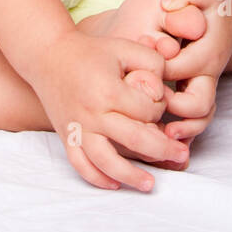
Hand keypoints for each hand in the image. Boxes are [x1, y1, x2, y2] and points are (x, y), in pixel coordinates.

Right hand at [26, 30, 190, 190]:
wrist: (49, 55)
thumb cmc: (91, 51)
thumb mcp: (124, 47)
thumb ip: (151, 62)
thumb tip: (164, 89)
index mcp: (108, 91)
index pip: (145, 111)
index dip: (160, 109)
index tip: (160, 102)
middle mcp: (92, 114)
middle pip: (133, 140)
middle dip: (162, 149)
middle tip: (182, 154)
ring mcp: (77, 128)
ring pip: (105, 161)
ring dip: (130, 176)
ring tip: (150, 184)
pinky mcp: (66, 136)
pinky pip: (81, 165)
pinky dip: (97, 178)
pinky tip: (115, 184)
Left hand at [158, 0, 231, 144]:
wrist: (227, 14)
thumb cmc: (211, 1)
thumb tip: (168, 4)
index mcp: (207, 51)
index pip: (179, 68)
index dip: (156, 69)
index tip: (137, 68)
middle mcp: (209, 74)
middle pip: (198, 104)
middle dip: (172, 109)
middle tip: (148, 109)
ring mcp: (206, 86)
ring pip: (200, 119)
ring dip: (183, 129)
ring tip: (162, 135)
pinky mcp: (200, 92)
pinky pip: (197, 121)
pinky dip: (185, 132)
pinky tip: (165, 137)